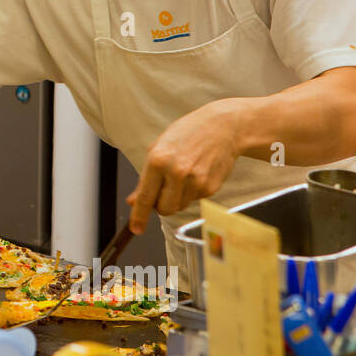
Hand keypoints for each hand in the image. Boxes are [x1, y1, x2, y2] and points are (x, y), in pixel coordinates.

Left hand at [126, 100, 241, 233]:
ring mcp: (196, 181)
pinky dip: (192, 192)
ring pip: (179, 206)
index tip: (136, 229)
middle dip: (161, 206)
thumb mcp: (159, 148)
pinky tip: (197, 173)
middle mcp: (177, 172)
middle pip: (164, 209)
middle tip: (163, 192)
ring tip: (183, 175)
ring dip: (177, 198)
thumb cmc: (187, 134)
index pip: (145, 197)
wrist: (223, 127)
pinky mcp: (211, 188)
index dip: (139, 216)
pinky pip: (194, 200)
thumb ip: (145, 178)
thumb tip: (132, 201)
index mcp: (158, 160)